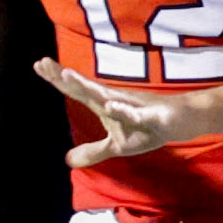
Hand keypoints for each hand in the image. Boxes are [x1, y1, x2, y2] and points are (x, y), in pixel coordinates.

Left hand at [37, 58, 201, 166]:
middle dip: (63, 76)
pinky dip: (122, 110)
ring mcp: (132, 107)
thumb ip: (93, 152)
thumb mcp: (118, 147)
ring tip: (67, 76)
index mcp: (105, 105)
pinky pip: (135, 114)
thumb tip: (67, 161)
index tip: (38, 64)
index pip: (76, 91)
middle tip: (42, 62)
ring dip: (87, 87)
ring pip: (106, 96)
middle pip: (84, 88)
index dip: (57, 79)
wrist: (183, 122)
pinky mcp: (150, 116)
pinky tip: (110, 105)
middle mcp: (115, 100)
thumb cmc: (149, 129)